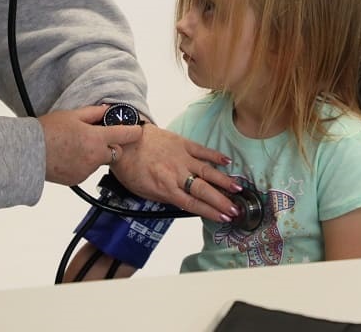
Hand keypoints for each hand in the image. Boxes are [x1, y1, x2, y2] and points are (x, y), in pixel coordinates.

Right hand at [38, 105, 143, 185]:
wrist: (29, 153)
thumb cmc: (48, 131)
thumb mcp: (72, 115)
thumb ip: (94, 113)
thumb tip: (107, 110)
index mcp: (96, 139)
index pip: (125, 135)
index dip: (134, 131)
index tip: (138, 130)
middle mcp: (95, 157)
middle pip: (114, 152)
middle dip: (110, 145)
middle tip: (95, 137)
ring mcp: (86, 170)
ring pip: (98, 162)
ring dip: (94, 155)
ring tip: (74, 146)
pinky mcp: (77, 180)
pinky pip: (86, 171)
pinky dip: (82, 164)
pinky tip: (68, 156)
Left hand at [110, 123, 241, 221]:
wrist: (122, 142)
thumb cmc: (129, 168)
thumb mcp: (143, 192)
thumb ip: (165, 198)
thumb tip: (183, 203)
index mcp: (166, 188)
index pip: (193, 204)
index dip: (210, 212)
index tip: (223, 218)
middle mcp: (176, 174)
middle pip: (204, 190)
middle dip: (222, 201)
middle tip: (236, 209)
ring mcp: (181, 157)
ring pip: (207, 171)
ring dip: (224, 181)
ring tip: (238, 190)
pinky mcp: (182, 143)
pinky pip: (202, 150)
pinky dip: (215, 156)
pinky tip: (227, 162)